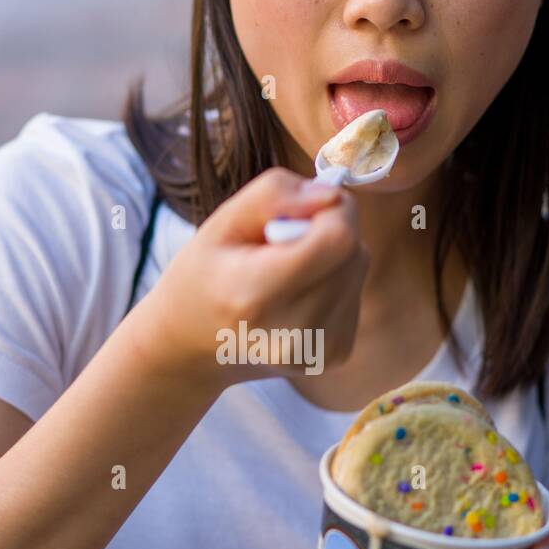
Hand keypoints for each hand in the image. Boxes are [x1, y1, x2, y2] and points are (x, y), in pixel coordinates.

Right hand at [137, 167, 368, 389]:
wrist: (191, 348)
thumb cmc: (202, 277)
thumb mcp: (221, 223)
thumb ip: (274, 194)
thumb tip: (332, 193)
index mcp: (257, 295)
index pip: (338, 238)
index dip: (332, 210)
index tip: (304, 209)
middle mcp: (294, 332)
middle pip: (352, 252)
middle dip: (328, 231)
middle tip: (283, 244)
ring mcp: (318, 350)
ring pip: (357, 269)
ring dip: (330, 257)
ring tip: (285, 272)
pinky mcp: (334, 354)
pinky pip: (353, 293)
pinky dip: (332, 283)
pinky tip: (296, 295)